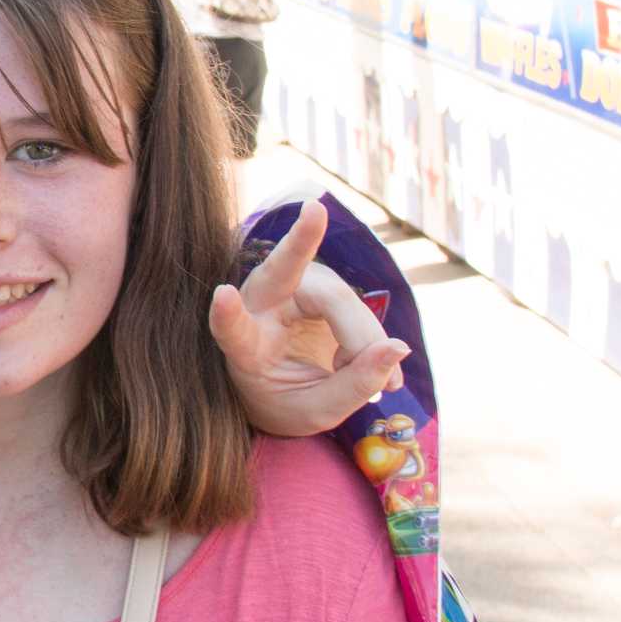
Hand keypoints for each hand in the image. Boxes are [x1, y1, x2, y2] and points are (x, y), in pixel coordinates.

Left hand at [210, 197, 410, 438]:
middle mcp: (261, 305)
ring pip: (338, 299)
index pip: (232, 329)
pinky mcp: (320, 284)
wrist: (282, 388)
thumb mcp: (316, 411)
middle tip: (314, 210)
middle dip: (299, 239)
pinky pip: (355, 304)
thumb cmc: (285, 399)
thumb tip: (399, 348)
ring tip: (384, 386)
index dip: (227, 314)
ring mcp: (292, 287)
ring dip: (366, 342)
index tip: (222, 294)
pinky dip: (374, 340)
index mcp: (244, 346)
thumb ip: (354, 386)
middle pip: (284, 272)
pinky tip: (385, 374)